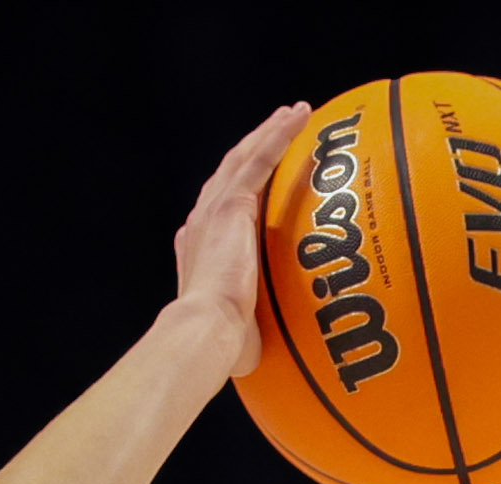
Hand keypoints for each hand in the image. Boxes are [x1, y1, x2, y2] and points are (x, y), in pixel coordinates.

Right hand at [171, 103, 314, 376]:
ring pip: (246, 158)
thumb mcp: (239, 332)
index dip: (234, 193)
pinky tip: (299, 115)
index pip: (219, 212)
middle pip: (231, 175)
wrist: (206, 331)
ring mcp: (216, 209)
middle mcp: (203, 222)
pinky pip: (261, 158)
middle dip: (253, 151)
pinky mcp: (233, 203)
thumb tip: (261, 351)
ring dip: (268, 133)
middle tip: (277, 132)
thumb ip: (250, 327)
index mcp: (201, 249)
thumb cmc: (222, 347)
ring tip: (293, 114)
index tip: (251, 185)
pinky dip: (278, 133)